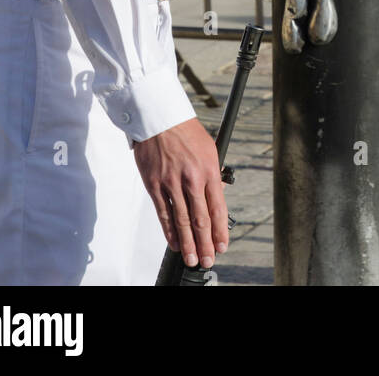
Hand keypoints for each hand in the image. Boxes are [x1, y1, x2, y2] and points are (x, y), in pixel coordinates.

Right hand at [133, 117, 227, 268]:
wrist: (160, 118)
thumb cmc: (186, 132)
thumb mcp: (210, 150)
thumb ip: (214, 175)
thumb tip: (217, 198)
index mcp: (209, 170)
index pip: (218, 208)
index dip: (220, 231)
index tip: (222, 245)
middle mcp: (192, 179)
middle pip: (201, 219)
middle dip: (206, 244)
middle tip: (209, 259)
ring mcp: (172, 183)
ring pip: (182, 221)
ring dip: (189, 244)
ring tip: (193, 259)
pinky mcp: (155, 185)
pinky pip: (164, 213)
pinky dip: (170, 231)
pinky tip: (175, 243)